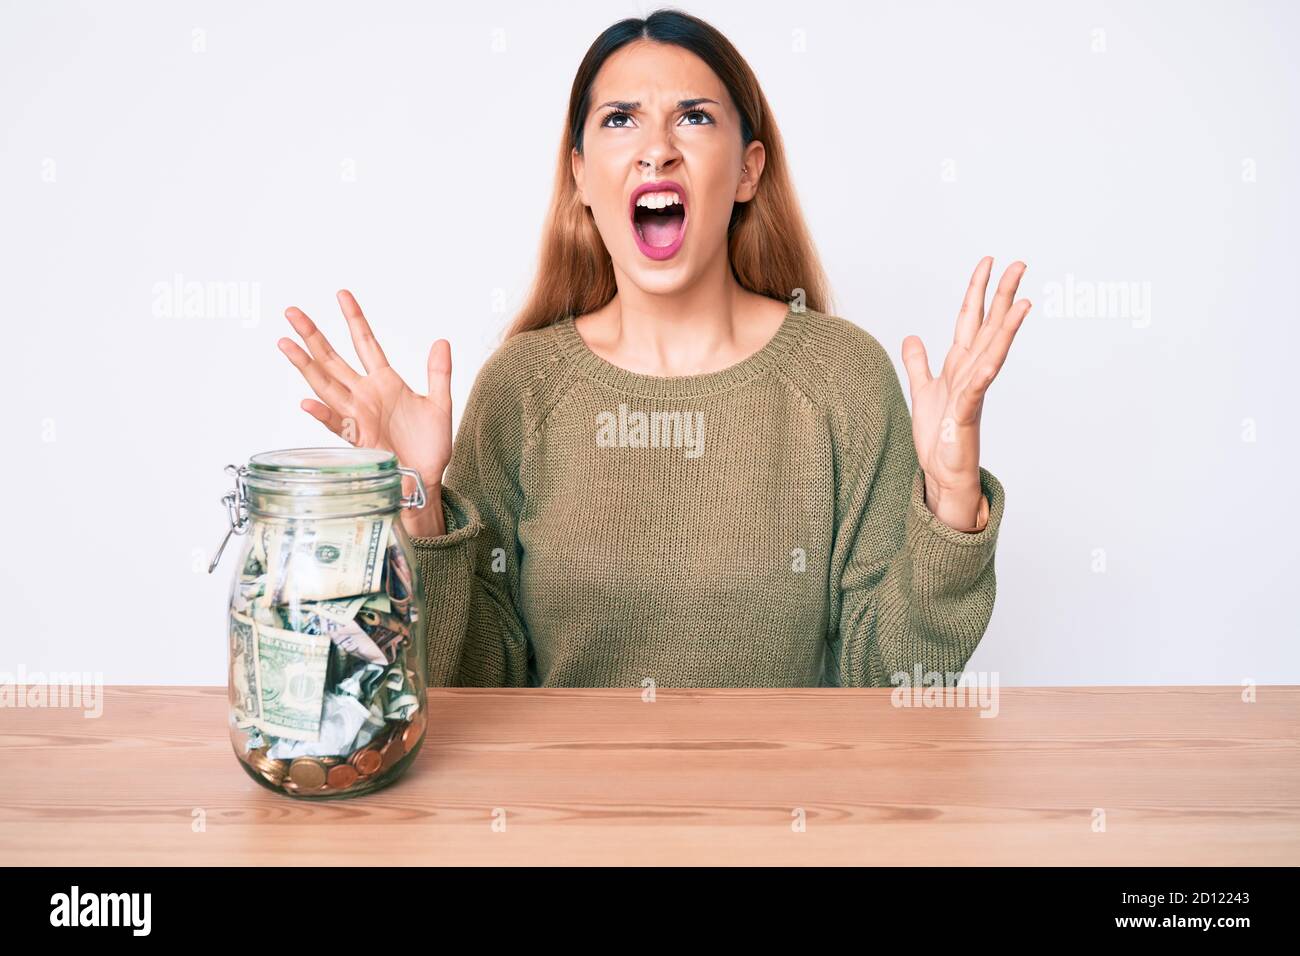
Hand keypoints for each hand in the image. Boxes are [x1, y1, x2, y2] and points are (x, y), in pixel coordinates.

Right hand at [277, 290, 451, 535]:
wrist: (426, 479)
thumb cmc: (431, 447)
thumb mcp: (440, 404)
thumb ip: (439, 373)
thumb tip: (442, 340)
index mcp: (385, 383)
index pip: (365, 343)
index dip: (354, 319)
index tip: (341, 293)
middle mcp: (366, 396)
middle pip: (333, 359)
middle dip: (313, 336)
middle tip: (291, 312)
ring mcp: (359, 416)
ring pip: (326, 385)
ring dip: (306, 365)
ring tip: (286, 343)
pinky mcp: (358, 439)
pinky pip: (336, 424)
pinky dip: (322, 414)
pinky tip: (308, 401)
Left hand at [900, 257, 1029, 529]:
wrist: (942, 472)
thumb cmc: (939, 436)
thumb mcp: (921, 391)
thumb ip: (918, 363)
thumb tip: (911, 337)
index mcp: (959, 364)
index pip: (970, 319)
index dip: (977, 290)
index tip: (987, 262)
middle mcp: (970, 372)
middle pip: (988, 326)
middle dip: (1002, 295)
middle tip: (1019, 264)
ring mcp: (972, 391)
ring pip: (991, 352)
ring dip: (1006, 327)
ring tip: (1023, 302)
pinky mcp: (966, 413)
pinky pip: (977, 387)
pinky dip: (985, 370)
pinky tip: (994, 354)